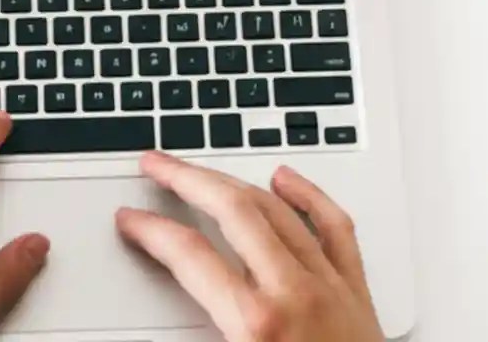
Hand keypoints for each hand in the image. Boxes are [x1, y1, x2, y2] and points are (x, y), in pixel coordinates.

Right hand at [117, 151, 382, 341]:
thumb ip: (191, 341)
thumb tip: (152, 334)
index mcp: (255, 324)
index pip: (189, 254)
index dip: (151, 231)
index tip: (130, 220)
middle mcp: (292, 292)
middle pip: (232, 210)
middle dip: (187, 179)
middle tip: (157, 164)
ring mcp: (329, 286)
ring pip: (276, 209)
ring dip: (234, 181)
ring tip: (203, 170)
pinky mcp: (357, 291)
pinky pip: (333, 226)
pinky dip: (307, 196)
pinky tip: (286, 180)